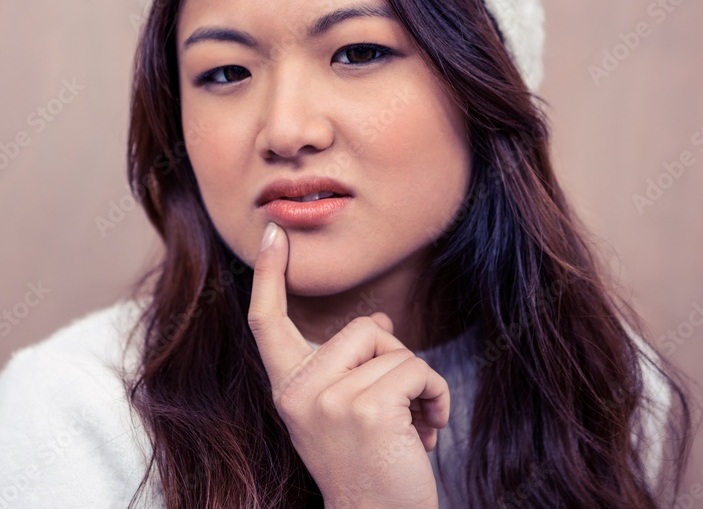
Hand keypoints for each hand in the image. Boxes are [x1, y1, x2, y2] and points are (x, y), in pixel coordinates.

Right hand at [248, 222, 449, 508]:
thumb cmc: (369, 469)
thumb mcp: (346, 413)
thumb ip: (350, 368)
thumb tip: (383, 321)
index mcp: (286, 390)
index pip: (266, 322)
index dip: (268, 275)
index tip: (272, 233)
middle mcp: (297, 392)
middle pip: (362, 329)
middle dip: (395, 361)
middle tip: (397, 409)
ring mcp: (328, 399)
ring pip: (394, 349)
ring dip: (419, 386)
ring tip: (413, 428)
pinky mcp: (365, 408)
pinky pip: (417, 370)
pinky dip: (436, 398)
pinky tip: (427, 434)